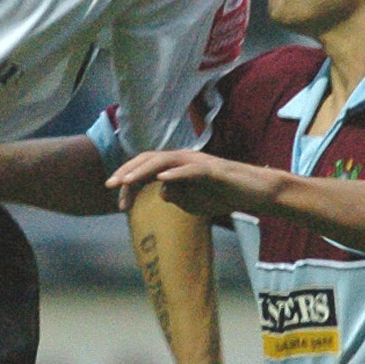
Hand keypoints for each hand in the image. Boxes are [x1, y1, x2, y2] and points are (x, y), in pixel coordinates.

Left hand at [108, 148, 274, 217]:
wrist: (253, 192)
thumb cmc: (222, 194)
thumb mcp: (192, 201)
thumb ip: (175, 196)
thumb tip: (160, 192)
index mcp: (176, 167)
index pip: (145, 170)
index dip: (129, 183)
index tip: (119, 204)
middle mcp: (183, 159)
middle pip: (149, 160)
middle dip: (127, 172)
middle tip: (110, 186)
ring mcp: (197, 162)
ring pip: (164, 161)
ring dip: (143, 170)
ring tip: (127, 181)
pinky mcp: (213, 169)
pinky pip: (190, 170)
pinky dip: (175, 174)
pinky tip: (161, 180)